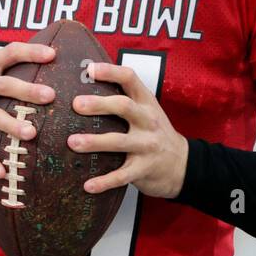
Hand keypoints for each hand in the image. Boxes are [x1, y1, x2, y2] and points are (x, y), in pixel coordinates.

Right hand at [0, 41, 55, 177]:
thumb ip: (10, 70)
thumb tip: (52, 64)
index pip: (10, 52)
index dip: (31, 52)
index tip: (52, 54)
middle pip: (4, 85)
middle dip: (27, 90)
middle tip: (50, 95)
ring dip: (12, 125)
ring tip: (31, 134)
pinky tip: (3, 172)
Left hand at [68, 62, 188, 198]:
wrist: (183, 164)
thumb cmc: (156, 134)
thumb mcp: (147, 111)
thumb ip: (125, 100)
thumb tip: (85, 88)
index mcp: (146, 102)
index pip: (130, 79)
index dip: (110, 71)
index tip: (90, 70)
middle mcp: (148, 121)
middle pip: (123, 106)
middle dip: (99, 104)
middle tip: (76, 105)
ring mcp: (147, 145)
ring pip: (119, 141)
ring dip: (94, 142)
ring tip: (72, 142)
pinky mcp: (144, 168)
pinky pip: (122, 175)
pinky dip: (104, 181)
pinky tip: (88, 185)